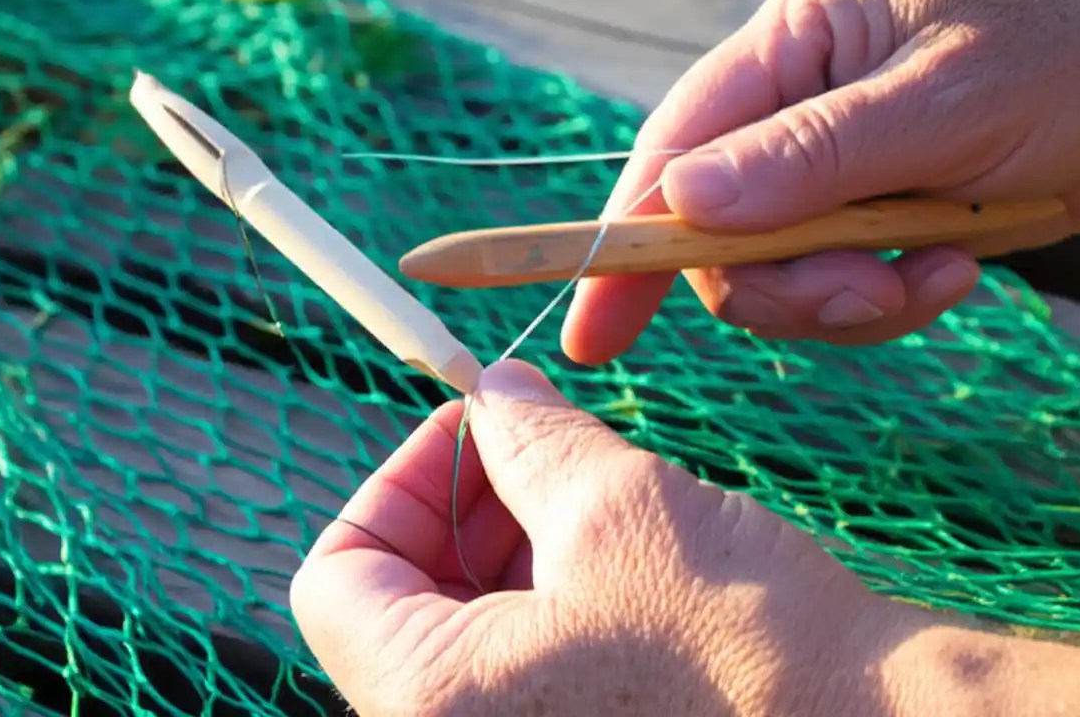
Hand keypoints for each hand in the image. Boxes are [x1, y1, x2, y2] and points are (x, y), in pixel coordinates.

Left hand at [289, 360, 916, 715]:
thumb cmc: (745, 638)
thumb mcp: (615, 504)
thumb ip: (526, 438)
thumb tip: (490, 393)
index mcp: (430, 702)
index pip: (334, 577)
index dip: (395, 480)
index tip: (470, 426)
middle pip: (398, 605)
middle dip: (463, 509)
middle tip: (539, 448)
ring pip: (467, 633)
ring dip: (513, 547)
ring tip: (599, 499)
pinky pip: (527, 668)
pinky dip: (553, 598)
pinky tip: (626, 556)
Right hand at [561, 0, 1079, 362]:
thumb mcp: (946, 101)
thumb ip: (809, 157)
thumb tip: (682, 202)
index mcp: (792, 50)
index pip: (670, 158)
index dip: (619, 248)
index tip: (593, 333)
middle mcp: (800, 112)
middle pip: (725, 241)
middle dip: (787, 290)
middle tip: (870, 291)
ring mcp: (843, 169)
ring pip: (789, 276)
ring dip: (855, 300)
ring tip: (947, 269)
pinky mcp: (888, 212)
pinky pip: (852, 285)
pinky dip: (894, 298)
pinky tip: (960, 266)